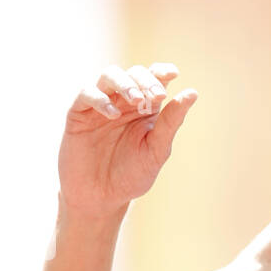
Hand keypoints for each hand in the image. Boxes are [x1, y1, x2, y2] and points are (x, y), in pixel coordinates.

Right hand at [58, 62, 196, 216]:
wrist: (101, 198)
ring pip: (109, 76)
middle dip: (146, 80)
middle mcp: (122, 103)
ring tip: (135, 99)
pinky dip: (100, 99)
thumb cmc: (131, 175)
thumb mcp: (157, 149)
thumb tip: (192, 93)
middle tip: (156, 96)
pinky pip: (87, 94)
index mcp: (145, 109)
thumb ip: (171, 122)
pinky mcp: (79, 114)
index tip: (173, 74)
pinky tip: (113, 115)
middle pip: (133, 74)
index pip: (154, 79)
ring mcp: (100, 106)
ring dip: (124, 83)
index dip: (162, 71)